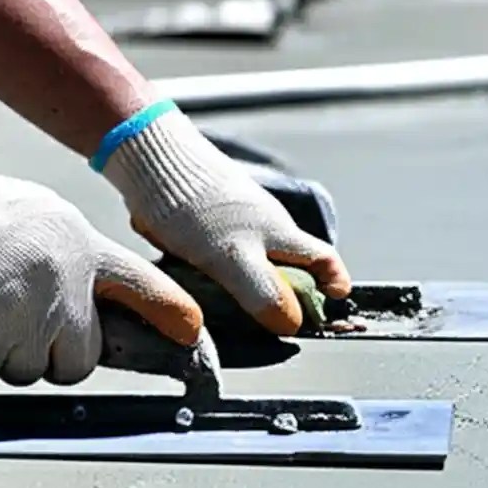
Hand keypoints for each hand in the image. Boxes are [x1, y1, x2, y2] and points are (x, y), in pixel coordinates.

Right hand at [0, 136, 202, 385]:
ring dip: (5, 352)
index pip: (139, 284)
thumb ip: (72, 260)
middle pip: (77, 361)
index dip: (167, 310)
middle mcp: (62, 287)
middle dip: (52, 353)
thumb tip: (85, 303)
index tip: (190, 331)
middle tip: (21, 322)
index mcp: (80, 250)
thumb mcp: (43, 219)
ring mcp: (22, 318)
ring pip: (26, 370)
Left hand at [96, 103, 351, 336]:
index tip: (333, 307)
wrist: (153, 162)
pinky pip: (220, 257)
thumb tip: (291, 324)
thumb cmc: (198, 208)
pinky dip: (217, 277)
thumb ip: (264, 292)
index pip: (323, 261)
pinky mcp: (203, 224)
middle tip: (272, 325)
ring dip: (248, 290)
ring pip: (253, 263)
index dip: (333, 285)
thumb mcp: (235, 258)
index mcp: (280, 233)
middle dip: (285, 296)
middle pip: (287, 268)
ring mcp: (233, 223)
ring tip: (231, 316)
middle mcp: (263, 227)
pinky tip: (197, 290)